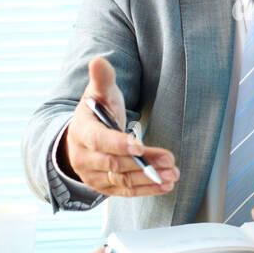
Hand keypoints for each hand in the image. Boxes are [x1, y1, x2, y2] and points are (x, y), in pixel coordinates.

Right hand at [62, 56, 178, 196]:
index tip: (139, 145)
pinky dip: (146, 189)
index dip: (119, 144)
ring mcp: (93, 176)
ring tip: (173, 174)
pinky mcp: (104, 188)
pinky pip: (126, 191)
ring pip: (122, 180)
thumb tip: (99, 61)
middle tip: (169, 160)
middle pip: (114, 164)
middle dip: (143, 163)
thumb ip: (102, 78)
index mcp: (81, 133)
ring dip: (149, 179)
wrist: (81, 138)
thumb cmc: (95, 112)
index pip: (99, 141)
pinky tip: (165, 185)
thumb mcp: (97, 93)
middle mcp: (84, 158)